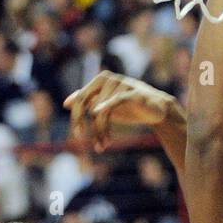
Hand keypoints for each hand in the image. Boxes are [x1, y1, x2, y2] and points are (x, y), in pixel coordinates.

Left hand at [64, 72, 178, 151]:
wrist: (156, 109)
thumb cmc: (129, 107)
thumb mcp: (105, 106)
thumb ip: (88, 102)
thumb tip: (65, 102)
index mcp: (99, 81)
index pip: (79, 99)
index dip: (75, 118)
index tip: (78, 135)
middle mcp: (107, 78)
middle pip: (84, 100)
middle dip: (80, 121)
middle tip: (81, 138)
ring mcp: (120, 83)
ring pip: (100, 110)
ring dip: (100, 131)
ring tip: (104, 144)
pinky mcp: (132, 91)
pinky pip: (116, 102)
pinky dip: (107, 113)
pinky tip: (105, 125)